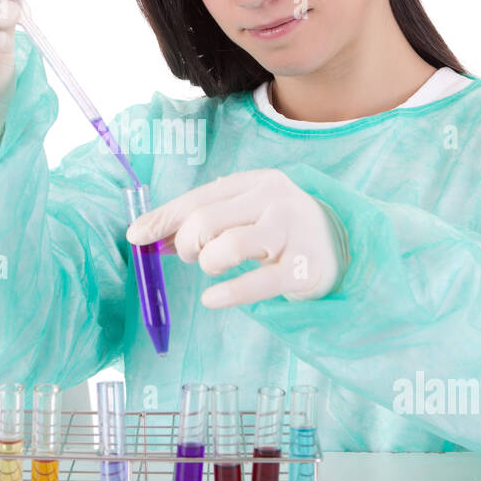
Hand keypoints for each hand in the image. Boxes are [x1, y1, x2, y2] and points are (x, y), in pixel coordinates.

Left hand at [125, 169, 349, 307]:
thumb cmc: (282, 229)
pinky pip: (255, 284)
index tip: (136, 236)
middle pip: (207, 220)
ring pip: (228, 247)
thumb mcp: (246, 213)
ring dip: (209, 263)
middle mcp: (274, 200)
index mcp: (256, 182)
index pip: (198, 197)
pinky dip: (226, 294)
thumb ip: (204, 221)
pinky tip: (213, 298)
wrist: (345, 246)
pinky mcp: (302, 269)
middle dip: (187, 243)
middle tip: (192, 256)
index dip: (163, 218)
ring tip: (214, 269)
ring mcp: (291, 233)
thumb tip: (151, 237)